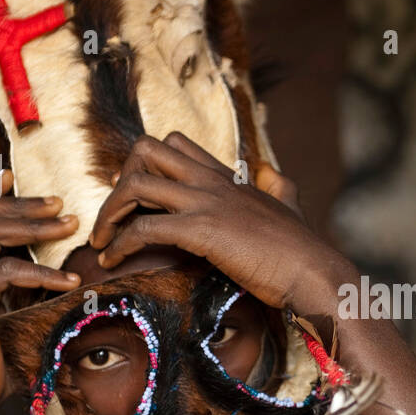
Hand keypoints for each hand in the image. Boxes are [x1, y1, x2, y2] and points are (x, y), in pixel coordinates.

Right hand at [0, 170, 80, 414]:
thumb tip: (63, 271)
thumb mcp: (12, 314)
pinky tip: (69, 279)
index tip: (13, 175)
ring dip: (33, 225)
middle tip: (60, 203)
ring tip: (70, 225)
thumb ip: (24, 288)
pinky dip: (40, 272)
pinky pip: (5, 272)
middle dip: (21, 202)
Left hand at [89, 132, 353, 314]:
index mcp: (228, 176)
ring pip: (135, 183)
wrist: (313, 271)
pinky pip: (143, 228)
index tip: (138, 196)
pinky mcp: (201, 231)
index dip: (148, 165)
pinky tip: (113, 260)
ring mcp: (206, 203)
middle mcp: (212, 182)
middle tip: (115, 215)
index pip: (176, 143)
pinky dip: (120, 244)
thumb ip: (278, 187)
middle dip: (120, 180)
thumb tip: (273, 174)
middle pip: (146, 150)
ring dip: (109, 212)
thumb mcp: (289, 204)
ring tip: (102, 240)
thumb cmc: (302, 249)